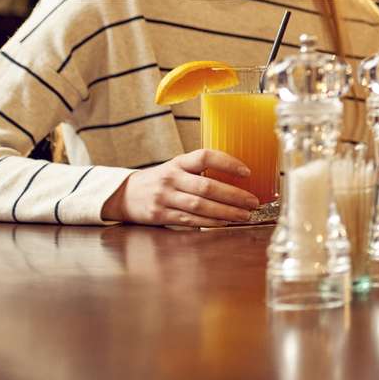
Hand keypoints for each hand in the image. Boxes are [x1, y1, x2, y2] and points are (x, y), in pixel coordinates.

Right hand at [101, 149, 260, 225]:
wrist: (125, 195)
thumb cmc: (160, 180)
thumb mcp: (176, 168)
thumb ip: (199, 171)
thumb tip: (238, 178)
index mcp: (177, 162)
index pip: (204, 157)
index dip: (227, 162)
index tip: (247, 172)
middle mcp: (171, 178)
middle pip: (207, 186)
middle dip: (234, 195)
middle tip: (253, 201)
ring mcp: (164, 197)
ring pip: (200, 206)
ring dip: (226, 212)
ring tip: (245, 215)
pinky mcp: (160, 215)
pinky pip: (190, 220)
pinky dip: (210, 222)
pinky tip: (225, 223)